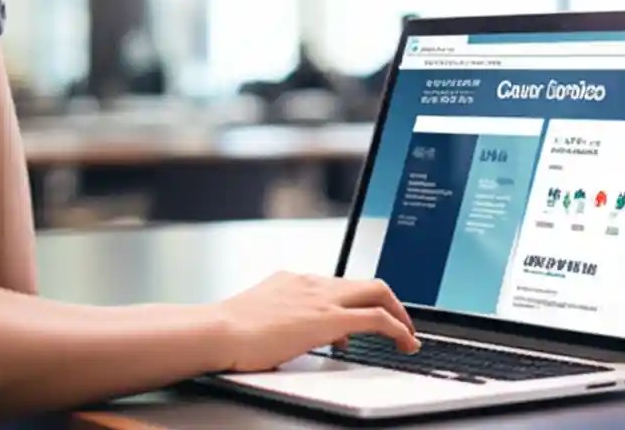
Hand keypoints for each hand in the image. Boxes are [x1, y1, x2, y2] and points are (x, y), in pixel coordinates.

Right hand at [213, 273, 419, 372]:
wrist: (218, 331)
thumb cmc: (229, 332)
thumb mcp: (260, 316)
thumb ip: (283, 319)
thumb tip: (296, 333)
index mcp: (294, 280)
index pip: (339, 285)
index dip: (357, 302)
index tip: (362, 321)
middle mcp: (311, 282)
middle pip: (366, 282)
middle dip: (390, 303)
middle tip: (400, 324)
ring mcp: (320, 297)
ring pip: (377, 293)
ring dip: (398, 315)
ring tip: (406, 337)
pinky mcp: (328, 318)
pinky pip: (376, 318)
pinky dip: (397, 329)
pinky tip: (405, 343)